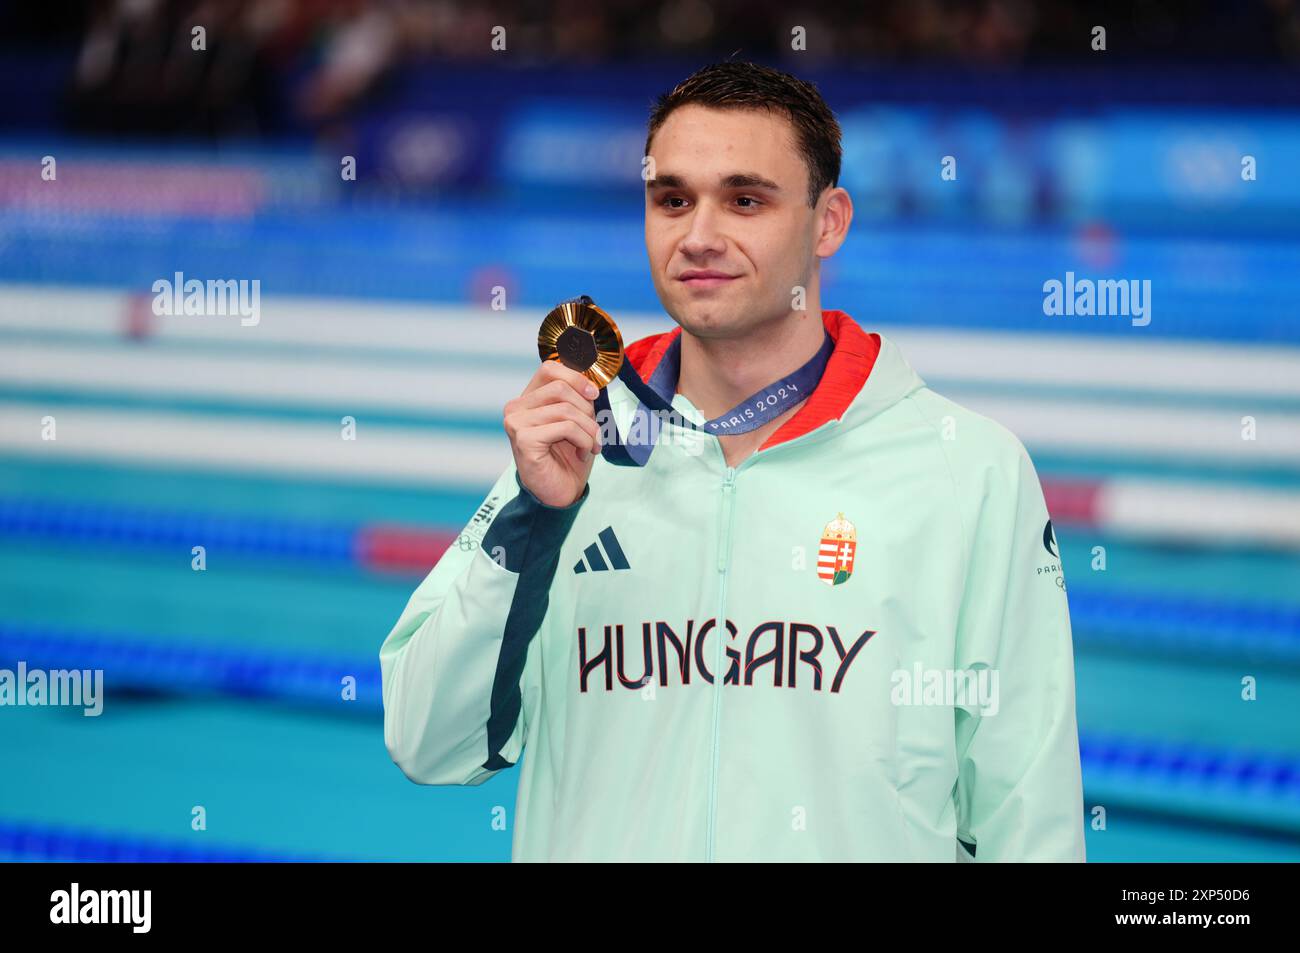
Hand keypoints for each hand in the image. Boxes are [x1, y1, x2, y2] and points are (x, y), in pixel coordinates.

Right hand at [503, 361, 601, 506]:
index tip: (593, 394)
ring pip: (566, 409)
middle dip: (586, 409)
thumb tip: (590, 381)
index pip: (548, 369)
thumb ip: (578, 398)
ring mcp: (516, 424)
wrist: (562, 493)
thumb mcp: (577, 420)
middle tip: (594, 431)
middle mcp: (515, 408)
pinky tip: (583, 453)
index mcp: (527, 399)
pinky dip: (584, 440)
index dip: (575, 377)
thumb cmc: (569, 457)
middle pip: (560, 388)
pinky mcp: (524, 440)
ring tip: (592, 445)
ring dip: (589, 428)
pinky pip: (566, 427)